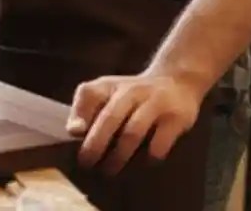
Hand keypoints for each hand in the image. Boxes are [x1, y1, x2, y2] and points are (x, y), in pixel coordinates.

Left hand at [65, 71, 203, 175]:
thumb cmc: (132, 94)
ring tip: (110, 170)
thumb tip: (73, 131)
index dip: (79, 115)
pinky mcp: (176, 118)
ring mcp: (155, 103)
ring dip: (118, 156)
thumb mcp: (106, 92)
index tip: (74, 135)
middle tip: (87, 164)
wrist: (177, 81)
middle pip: (110, 118)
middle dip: (95, 144)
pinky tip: (140, 164)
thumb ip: (86, 108)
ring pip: (132, 132)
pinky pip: (159, 143)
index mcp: (110, 85)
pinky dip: (147, 158)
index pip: (89, 95)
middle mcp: (132, 91)